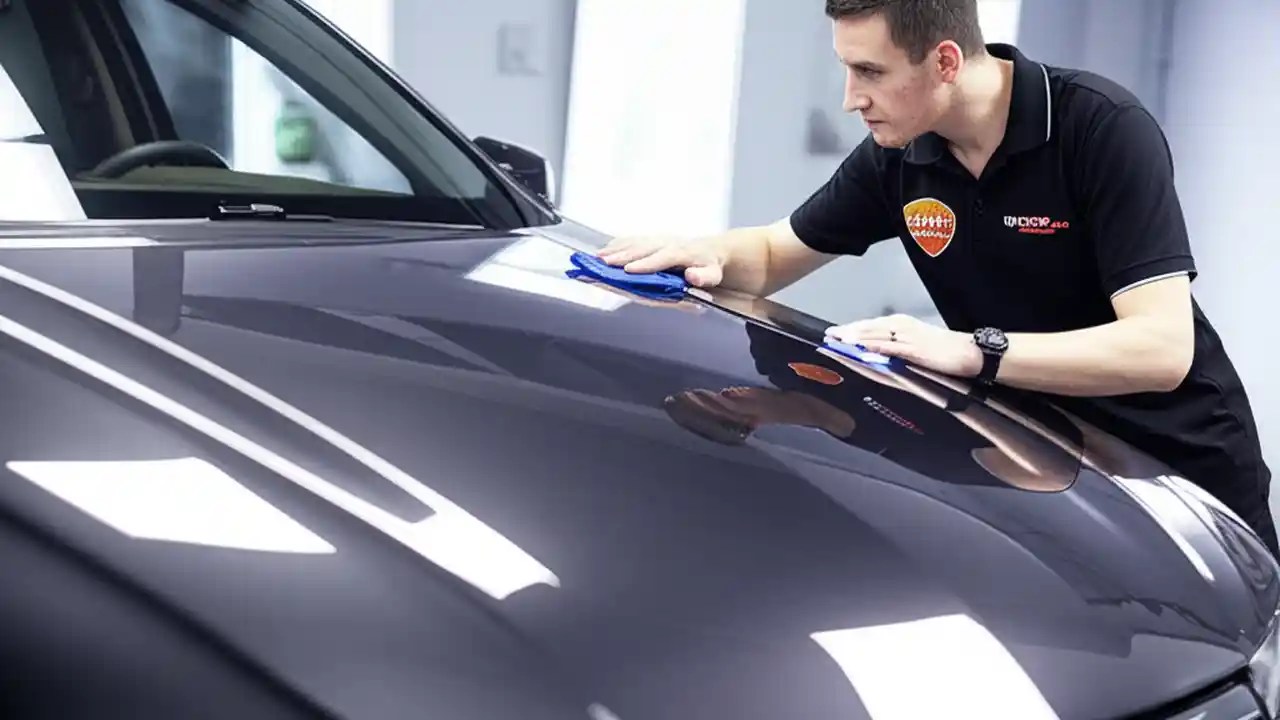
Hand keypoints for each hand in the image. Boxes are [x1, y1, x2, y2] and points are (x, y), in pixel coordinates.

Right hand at [597, 236, 724, 287]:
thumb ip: (704, 277)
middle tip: (605, 263)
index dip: (646, 263)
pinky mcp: (652, 239)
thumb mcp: (713, 274)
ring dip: (616, 249)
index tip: (630, 269)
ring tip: (598, 257)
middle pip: (644, 248)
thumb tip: (692, 276)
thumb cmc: (709, 267)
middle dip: (624, 255)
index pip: (663, 257)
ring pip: (635, 242)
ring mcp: (659, 239)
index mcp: (683, 252)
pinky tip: (604, 250)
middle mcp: (668, 243)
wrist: (710, 251)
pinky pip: (633, 240)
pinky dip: (617, 244)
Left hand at [826, 314, 982, 377]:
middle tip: (828, 336)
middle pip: (868, 328)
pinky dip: (876, 347)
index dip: (850, 329)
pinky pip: (892, 347)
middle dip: (847, 332)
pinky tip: (863, 348)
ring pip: (876, 335)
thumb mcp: (913, 344)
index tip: (832, 333)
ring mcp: (908, 337)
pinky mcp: (915, 349)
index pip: (869, 325)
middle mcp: (901, 326)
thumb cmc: (942, 350)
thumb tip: (873, 350)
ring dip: (856, 337)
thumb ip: (894, 345)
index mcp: (900, 324)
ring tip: (839, 341)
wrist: (968, 352)